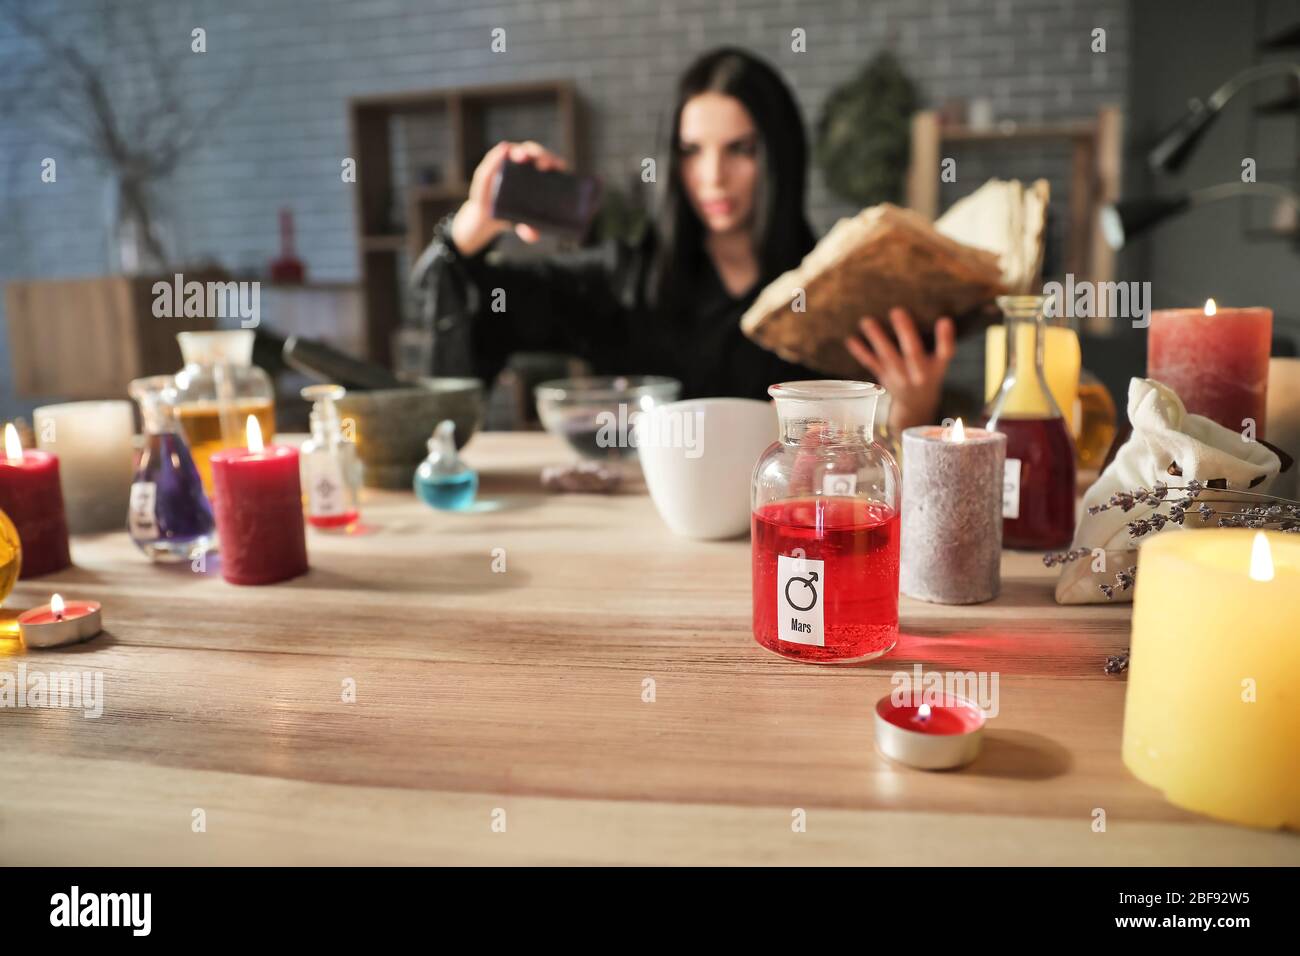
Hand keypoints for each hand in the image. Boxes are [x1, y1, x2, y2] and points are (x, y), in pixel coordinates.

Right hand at [450, 140, 568, 255]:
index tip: (558, 167)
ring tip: (521, 157)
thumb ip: (529, 231)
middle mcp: (527, 165)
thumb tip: (533, 235)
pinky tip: (503, 150)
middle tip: (543, 165)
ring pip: (519, 151)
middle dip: (541, 155)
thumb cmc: (513, 216)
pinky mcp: (493, 165)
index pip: (552, 163)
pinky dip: (500, 153)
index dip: (557, 162)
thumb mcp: (522, 225)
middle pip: (537, 153)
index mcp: (540, 176)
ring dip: (521, 151)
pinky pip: (496, 156)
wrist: (488, 216)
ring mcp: (510, 162)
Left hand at [843, 308, 955, 433]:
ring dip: (877, 338)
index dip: (945, 338)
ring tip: (867, 321)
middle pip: (913, 353)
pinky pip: (872, 364)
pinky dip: (861, 352)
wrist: (916, 404)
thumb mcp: (939, 361)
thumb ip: (937, 341)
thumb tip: (925, 306)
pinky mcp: (884, 378)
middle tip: (897, 311)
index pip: (945, 353)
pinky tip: (851, 340)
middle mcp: (919, 373)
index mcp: (937, 367)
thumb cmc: (928, 373)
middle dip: (905, 332)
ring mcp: (900, 377)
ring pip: (888, 357)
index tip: (944, 320)